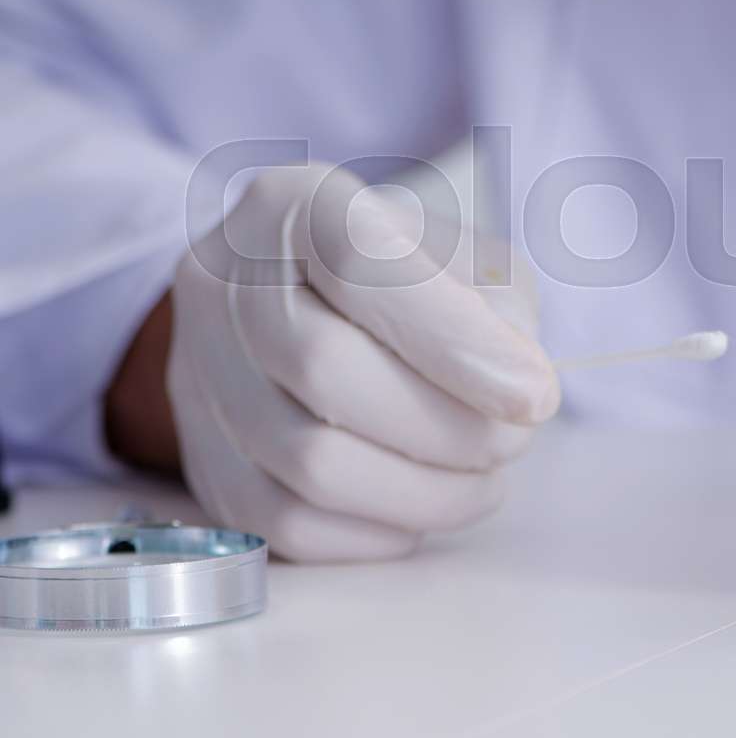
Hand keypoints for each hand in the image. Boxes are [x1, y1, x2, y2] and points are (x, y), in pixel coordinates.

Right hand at [167, 163, 557, 561]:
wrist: (301, 311)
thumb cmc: (407, 280)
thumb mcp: (466, 258)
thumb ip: (498, 305)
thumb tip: (515, 388)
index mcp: (293, 206)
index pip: (361, 263)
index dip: (455, 340)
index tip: (535, 395)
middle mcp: (223, 284)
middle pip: (323, 368)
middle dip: (447, 425)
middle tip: (516, 441)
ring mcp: (197, 379)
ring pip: (307, 463)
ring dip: (425, 491)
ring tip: (485, 480)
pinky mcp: (202, 466)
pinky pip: (289, 526)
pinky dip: (377, 530)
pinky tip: (424, 505)